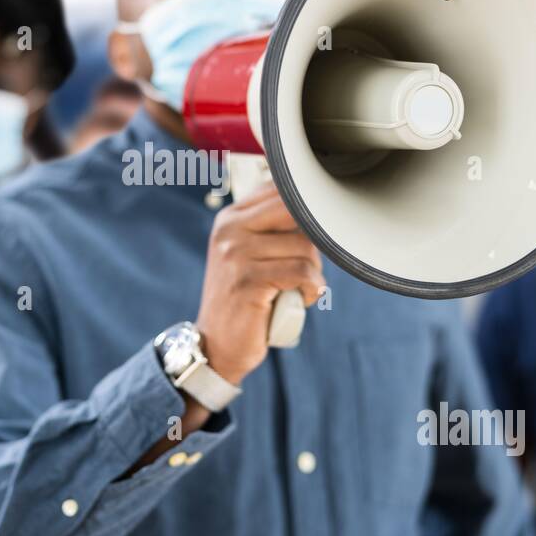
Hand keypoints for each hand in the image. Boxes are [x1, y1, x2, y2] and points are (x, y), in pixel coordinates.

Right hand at [195, 183, 325, 382]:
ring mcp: (236, 253)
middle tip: (307, 264)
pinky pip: (303, 273)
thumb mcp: (249, 255)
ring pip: (305, 247)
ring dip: (314, 272)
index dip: (307, 211)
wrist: (217, 344)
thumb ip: (273, 228)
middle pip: (296, 211)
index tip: (311, 234)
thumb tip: (318, 207)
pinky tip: (301, 299)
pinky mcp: (248, 280)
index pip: (281, 191)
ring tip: (297, 289)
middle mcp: (230, 229)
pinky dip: (313, 290)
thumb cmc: (245, 299)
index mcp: (230, 217)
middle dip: (314, 239)